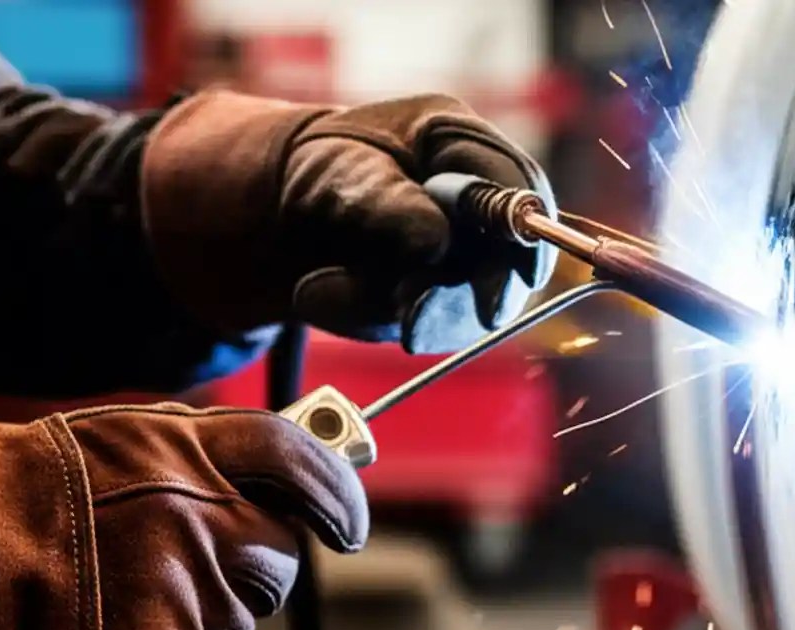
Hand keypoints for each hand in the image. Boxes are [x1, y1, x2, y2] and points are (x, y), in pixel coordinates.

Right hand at [70, 404, 366, 629]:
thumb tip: (282, 475)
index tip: (346, 524)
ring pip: (244, 619)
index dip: (336, 491)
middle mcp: (198, 505)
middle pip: (281, 556)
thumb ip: (202, 455)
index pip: (296, 457)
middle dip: (258, 572)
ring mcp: (186, 577)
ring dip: (208, 620)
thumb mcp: (123, 443)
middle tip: (203, 571)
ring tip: (137, 599)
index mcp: (186, 444)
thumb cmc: (35, 499)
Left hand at [142, 90, 556, 353]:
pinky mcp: (437, 292)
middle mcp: (476, 200)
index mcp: (460, 141)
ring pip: (463, 304)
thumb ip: (389, 203)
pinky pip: (421, 323)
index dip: (524, 244)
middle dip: (453, 297)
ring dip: (395, 309)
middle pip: (505, 262)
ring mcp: (462, 251)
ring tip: (318, 287)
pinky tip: (318, 291)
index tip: (499, 295)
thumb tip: (437, 243)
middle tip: (408, 322)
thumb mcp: (340, 172)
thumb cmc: (314, 168)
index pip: (520, 193)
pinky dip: (368, 316)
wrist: (270, 208)